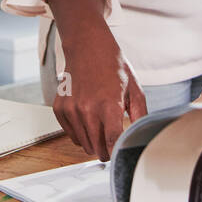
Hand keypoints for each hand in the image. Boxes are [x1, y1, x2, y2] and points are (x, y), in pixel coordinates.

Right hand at [53, 19, 146, 161]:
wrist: (88, 47)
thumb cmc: (112, 66)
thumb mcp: (134, 89)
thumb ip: (140, 116)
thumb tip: (142, 136)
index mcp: (108, 105)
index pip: (111, 143)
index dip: (117, 153)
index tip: (120, 154)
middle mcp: (87, 109)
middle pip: (96, 148)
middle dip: (106, 148)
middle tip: (112, 137)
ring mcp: (71, 109)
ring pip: (83, 144)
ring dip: (93, 140)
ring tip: (100, 123)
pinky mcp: (59, 108)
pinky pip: (71, 135)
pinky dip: (80, 131)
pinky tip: (87, 116)